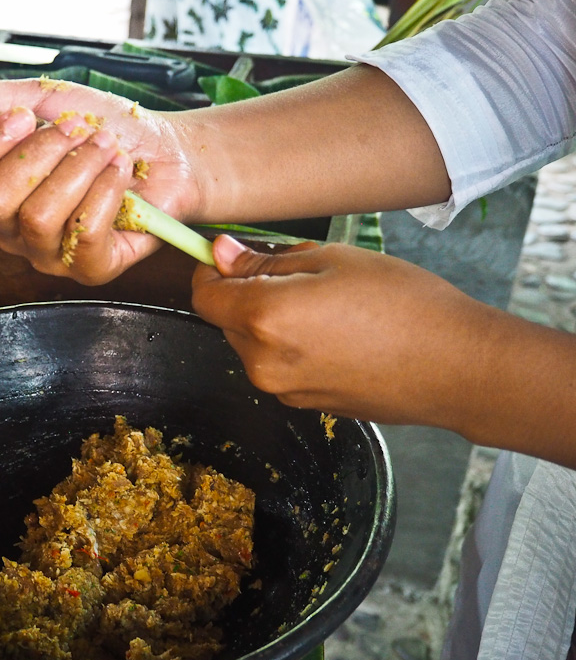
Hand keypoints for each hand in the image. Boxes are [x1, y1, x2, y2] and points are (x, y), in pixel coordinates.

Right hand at [0, 77, 201, 284]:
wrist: (166, 151)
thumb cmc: (101, 129)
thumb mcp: (38, 101)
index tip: (24, 115)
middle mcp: (11, 229)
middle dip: (43, 154)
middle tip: (78, 131)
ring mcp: (49, 254)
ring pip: (38, 217)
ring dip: (81, 169)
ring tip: (105, 150)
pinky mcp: (91, 269)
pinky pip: (84, 234)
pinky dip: (107, 192)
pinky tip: (121, 173)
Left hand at [191, 237, 493, 427]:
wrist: (456, 367)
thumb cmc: (404, 305)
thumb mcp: (332, 260)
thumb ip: (267, 261)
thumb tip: (223, 255)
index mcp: (264, 318)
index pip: (203, 294)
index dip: (210, 270)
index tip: (228, 256)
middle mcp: (263, 362)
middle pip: (226, 320)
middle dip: (246, 293)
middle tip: (296, 273)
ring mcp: (283, 389)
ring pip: (252, 344)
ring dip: (270, 321)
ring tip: (325, 306)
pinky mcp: (303, 404)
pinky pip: (278, 366)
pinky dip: (291, 346)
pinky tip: (336, 334)